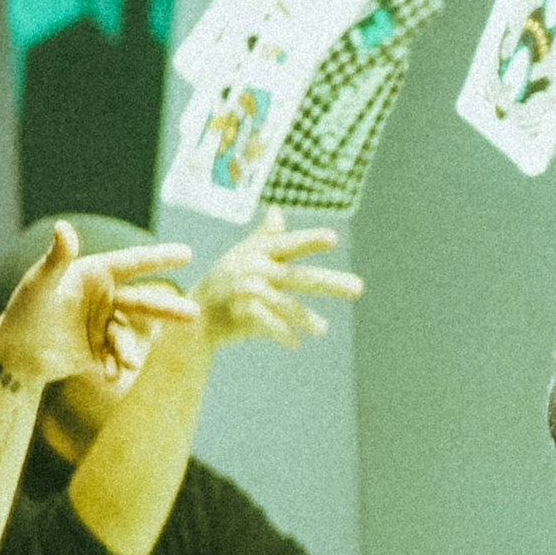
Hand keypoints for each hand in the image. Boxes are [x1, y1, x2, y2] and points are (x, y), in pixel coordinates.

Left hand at [0, 222, 197, 386]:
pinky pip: (118, 357)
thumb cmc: (24, 311)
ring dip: (130, 349)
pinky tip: (111, 375)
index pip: (133, 263)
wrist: (15, 355)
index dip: (160, 258)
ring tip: (127, 363)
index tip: (188, 253)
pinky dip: (117, 365)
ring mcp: (104, 325)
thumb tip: (64, 226)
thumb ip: (57, 258)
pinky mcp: (101, 350)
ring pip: (129, 335)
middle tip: (194, 314)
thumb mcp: (40, 284)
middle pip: (143, 302)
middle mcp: (104, 298)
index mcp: (95, 274)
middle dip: (168, 309)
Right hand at [199, 211, 363, 351]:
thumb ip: (265, 235)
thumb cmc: (226, 279)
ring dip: (304, 318)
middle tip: (359, 288)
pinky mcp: (239, 314)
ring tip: (323, 329)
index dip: (309, 240)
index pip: (290, 245)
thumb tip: (277, 211)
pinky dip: (281, 333)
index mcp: (260, 252)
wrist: (196, 310)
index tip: (333, 238)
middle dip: (329, 282)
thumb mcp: (243, 253)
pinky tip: (296, 343)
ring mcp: (246, 292)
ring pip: (283, 304)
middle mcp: (255, 269)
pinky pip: (265, 325)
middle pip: (298, 276)